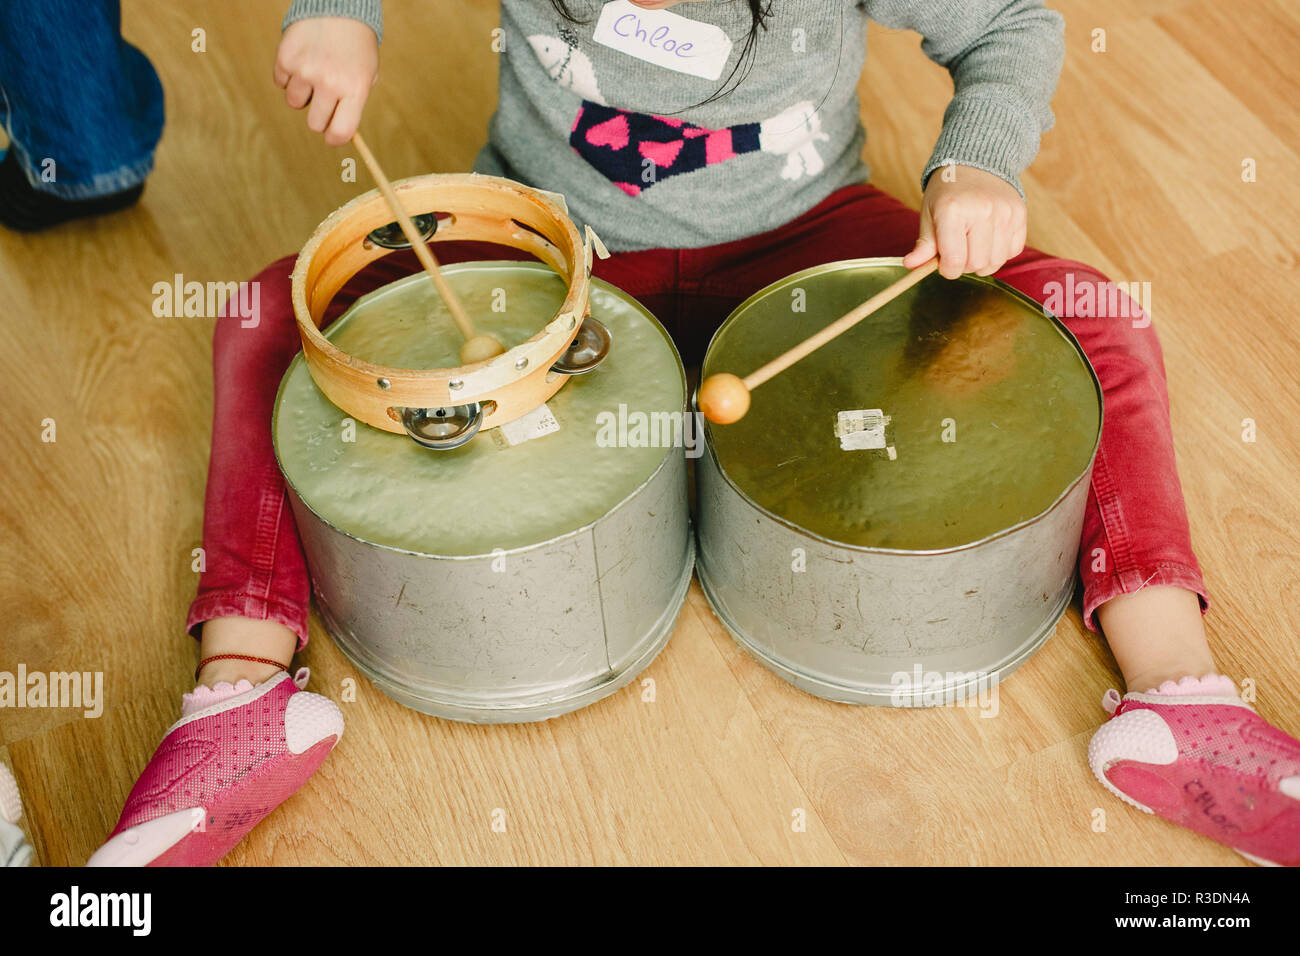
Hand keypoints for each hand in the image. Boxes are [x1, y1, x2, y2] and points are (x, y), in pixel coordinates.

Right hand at [273, 18, 378, 145]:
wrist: (337, 6)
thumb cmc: (356, 46)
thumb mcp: (367, 74)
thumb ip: (354, 103)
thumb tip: (337, 133)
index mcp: (355, 89)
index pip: (340, 132)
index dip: (334, 138)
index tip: (331, 136)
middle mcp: (330, 82)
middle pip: (314, 123)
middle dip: (318, 115)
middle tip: (324, 99)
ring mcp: (305, 70)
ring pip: (294, 103)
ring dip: (302, 94)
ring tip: (314, 73)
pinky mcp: (285, 58)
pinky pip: (280, 83)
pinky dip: (288, 76)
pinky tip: (302, 60)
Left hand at [902, 165, 1026, 278]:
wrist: (976, 164)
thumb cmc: (948, 193)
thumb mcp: (930, 215)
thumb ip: (923, 245)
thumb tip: (910, 265)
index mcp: (953, 211)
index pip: (955, 260)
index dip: (947, 270)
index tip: (944, 264)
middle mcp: (982, 211)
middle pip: (977, 264)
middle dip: (964, 266)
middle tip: (958, 253)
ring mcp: (1005, 213)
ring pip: (996, 261)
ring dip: (983, 263)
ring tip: (973, 248)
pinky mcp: (1020, 214)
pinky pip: (1013, 251)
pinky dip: (1000, 253)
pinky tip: (989, 240)